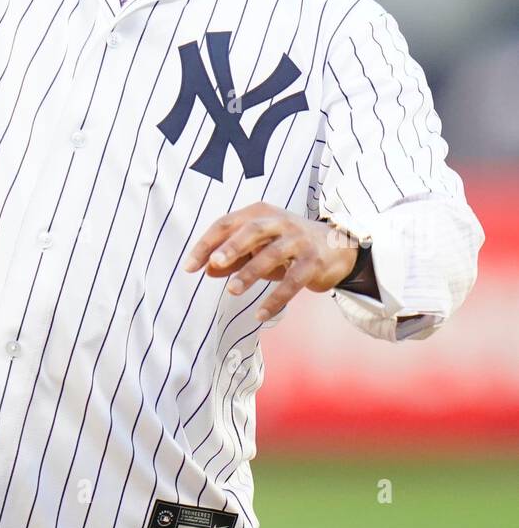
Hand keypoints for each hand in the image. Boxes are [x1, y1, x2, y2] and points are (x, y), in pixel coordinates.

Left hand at [182, 202, 359, 322]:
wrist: (338, 246)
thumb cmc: (289, 244)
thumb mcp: (259, 247)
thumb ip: (234, 257)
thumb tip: (207, 270)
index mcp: (260, 213)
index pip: (227, 224)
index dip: (206, 244)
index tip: (188, 267)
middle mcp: (279, 222)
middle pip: (252, 230)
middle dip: (232, 246)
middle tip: (214, 263)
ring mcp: (299, 240)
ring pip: (272, 253)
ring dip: (251, 272)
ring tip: (232, 291)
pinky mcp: (314, 262)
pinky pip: (293, 281)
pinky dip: (276, 299)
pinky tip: (259, 314)